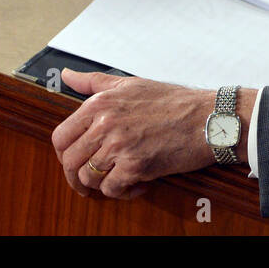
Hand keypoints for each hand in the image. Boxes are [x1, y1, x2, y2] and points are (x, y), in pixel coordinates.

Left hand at [51, 69, 218, 199]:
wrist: (207, 118)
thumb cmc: (173, 102)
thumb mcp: (129, 84)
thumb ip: (93, 82)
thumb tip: (67, 75)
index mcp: (99, 103)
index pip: (60, 136)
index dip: (63, 154)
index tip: (74, 160)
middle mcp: (105, 124)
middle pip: (69, 161)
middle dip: (77, 176)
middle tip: (90, 180)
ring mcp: (119, 145)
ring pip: (88, 178)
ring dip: (100, 184)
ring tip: (117, 179)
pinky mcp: (135, 166)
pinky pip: (111, 189)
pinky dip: (121, 192)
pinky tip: (135, 184)